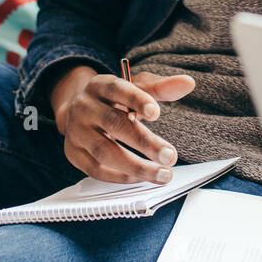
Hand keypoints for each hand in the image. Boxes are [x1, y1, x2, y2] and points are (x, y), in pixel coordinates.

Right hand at [49, 64, 195, 183]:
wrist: (77, 110)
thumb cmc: (114, 99)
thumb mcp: (135, 87)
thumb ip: (161, 87)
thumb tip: (188, 83)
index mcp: (100, 85)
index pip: (117, 89)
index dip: (136, 100)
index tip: (156, 113)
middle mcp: (84, 107)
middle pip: (113, 124)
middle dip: (144, 142)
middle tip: (170, 156)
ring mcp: (76, 132)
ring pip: (104, 151)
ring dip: (136, 166)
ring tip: (162, 173)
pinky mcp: (73, 153)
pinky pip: (96, 169)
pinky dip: (120, 176)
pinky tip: (141, 177)